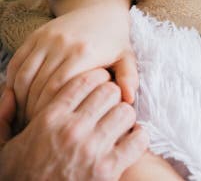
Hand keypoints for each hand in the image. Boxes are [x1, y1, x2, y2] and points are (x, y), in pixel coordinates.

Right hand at [0, 69, 147, 180]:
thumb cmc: (20, 177)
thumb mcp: (4, 147)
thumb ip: (4, 118)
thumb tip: (9, 93)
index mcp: (49, 120)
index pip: (85, 81)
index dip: (97, 79)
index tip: (100, 85)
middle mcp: (72, 130)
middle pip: (109, 92)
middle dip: (112, 96)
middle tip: (110, 105)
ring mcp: (92, 149)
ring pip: (126, 112)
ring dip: (124, 116)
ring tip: (119, 123)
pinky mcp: (108, 170)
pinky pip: (138, 139)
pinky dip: (138, 138)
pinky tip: (130, 141)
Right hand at [7, 3, 136, 123]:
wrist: (100, 9)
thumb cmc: (114, 39)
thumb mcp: (126, 57)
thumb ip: (128, 77)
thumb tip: (128, 100)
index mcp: (84, 52)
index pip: (58, 88)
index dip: (51, 109)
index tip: (51, 127)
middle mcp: (62, 43)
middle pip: (38, 84)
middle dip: (33, 108)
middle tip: (34, 127)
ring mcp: (46, 38)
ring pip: (23, 75)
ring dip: (20, 99)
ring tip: (25, 116)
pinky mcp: (35, 35)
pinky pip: (16, 63)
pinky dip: (13, 83)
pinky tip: (19, 99)